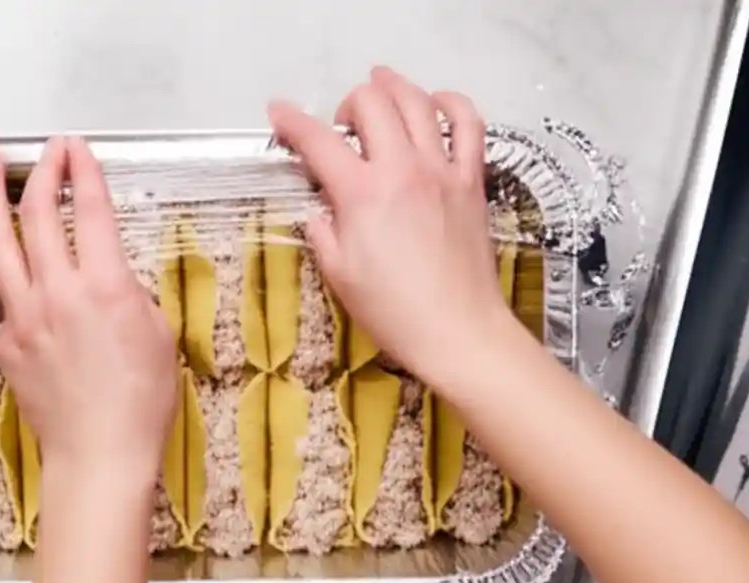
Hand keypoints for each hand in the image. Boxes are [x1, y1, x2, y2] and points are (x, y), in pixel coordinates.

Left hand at [0, 137, 178, 490]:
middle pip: (35, 214)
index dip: (82, 171)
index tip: (77, 150)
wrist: (99, 455)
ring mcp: (22, 317)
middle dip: (38, 171)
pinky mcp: (4, 343)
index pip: (88, 210)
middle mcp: (57, 294)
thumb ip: (128, 292)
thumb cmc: (141, 404)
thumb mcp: (157, 333)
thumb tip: (107, 276)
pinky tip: (12, 264)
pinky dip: (6, 271)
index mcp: (104, 287)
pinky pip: (0, 296)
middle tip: (41, 149)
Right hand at [267, 67, 516, 386]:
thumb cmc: (394, 312)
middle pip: (371, 103)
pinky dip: (452, 104)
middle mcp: (402, 170)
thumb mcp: (338, 274)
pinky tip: (437, 103)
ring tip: (380, 86)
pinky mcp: (471, 182)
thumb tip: (321, 209)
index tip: (278, 114)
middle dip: (346, 103)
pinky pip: (469, 125)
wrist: (458, 330)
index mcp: (361, 194)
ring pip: (418, 102)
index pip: (317, 141)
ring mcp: (441, 171)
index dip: (291, 121)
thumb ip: (323, 230)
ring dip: (393, 87)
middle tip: (340, 125)